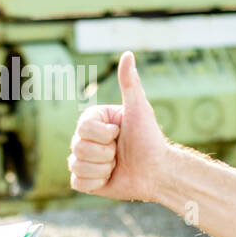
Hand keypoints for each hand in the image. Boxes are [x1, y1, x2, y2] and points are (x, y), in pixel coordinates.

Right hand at [68, 51, 168, 202]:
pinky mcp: (85, 181)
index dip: (104, 135)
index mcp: (93, 121)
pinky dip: (96, 183)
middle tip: (120, 152)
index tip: (120, 133)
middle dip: (105, 153)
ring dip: (102, 168)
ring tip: (117, 165)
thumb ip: (130, 83)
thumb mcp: (139, 109)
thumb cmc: (149, 139)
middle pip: (78, 147)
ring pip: (77, 165)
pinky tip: (110, 178)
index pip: (83, 128)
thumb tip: (128, 54)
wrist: (158, 172)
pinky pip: (77, 182)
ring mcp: (84, 160)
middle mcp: (85, 139)